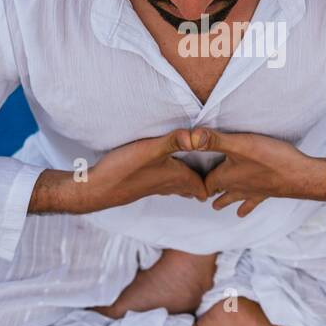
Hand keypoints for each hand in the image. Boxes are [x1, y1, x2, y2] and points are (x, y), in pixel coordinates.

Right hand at [29, 129, 208, 214]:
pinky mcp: (142, 184)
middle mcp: (168, 185)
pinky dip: (174, 179)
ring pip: (179, 187)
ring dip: (190, 181)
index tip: (229, 175)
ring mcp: (154, 186)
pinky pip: (166, 184)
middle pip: (193, 188)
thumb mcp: (150, 150)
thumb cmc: (123, 170)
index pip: (203, 186)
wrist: (96, 189)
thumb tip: (199, 136)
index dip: (217, 182)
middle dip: (207, 182)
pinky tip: (167, 171)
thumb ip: (174, 141)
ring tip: (201, 174)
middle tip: (220, 175)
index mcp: (175, 178)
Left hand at [192, 129, 325, 216]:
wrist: (299, 175)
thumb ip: (214, 140)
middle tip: (199, 196)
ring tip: (216, 207)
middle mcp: (237, 187)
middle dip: (208, 193)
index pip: (205, 182)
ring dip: (224, 201)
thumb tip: (189, 137)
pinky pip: (252, 203)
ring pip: (233, 199)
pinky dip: (246, 207)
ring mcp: (252, 192)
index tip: (188, 182)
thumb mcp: (239, 144)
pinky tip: (243, 211)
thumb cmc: (269, 159)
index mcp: (226, 177)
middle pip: (217, 193)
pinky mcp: (267, 193)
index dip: (195, 181)